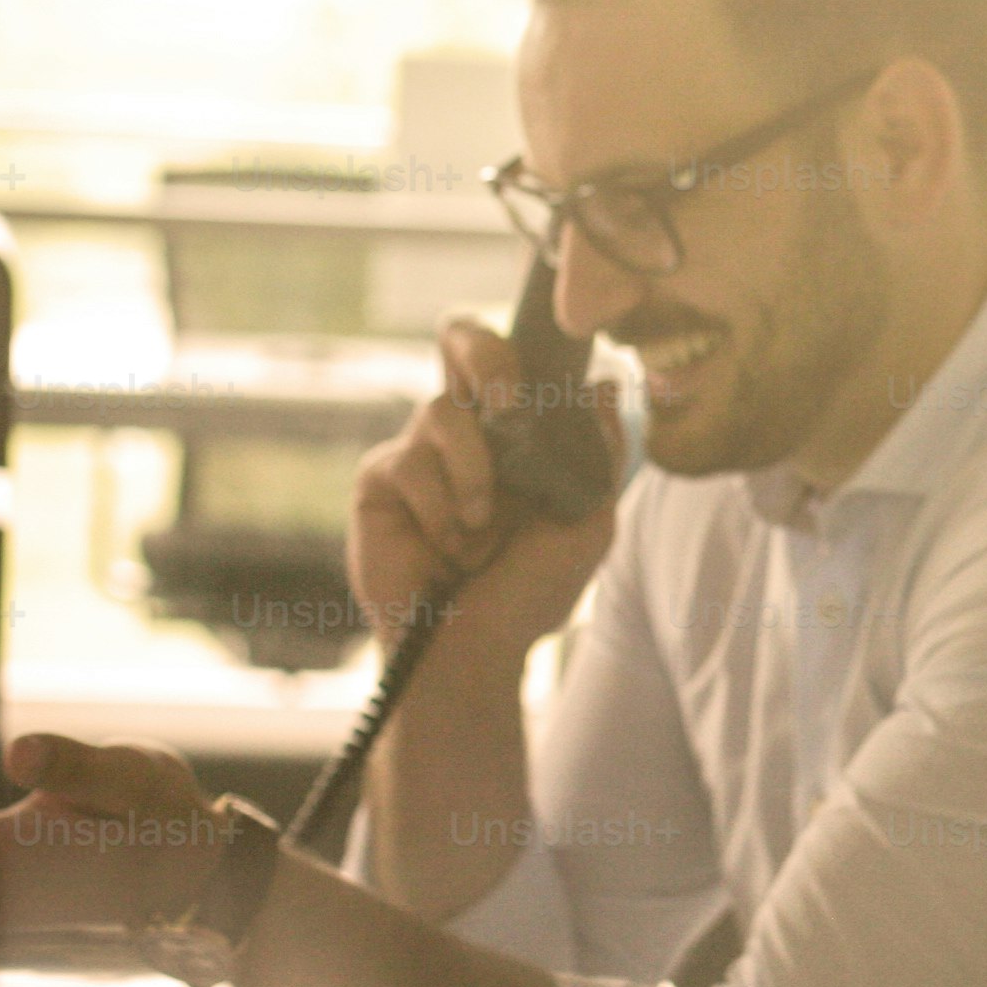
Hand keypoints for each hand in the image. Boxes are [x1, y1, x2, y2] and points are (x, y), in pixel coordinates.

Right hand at [346, 316, 619, 662]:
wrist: (474, 649)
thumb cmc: (528, 592)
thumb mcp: (588, 523)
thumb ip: (599, 454)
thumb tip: (606, 383)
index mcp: (518, 433)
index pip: (515, 357)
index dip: (527, 340)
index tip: (553, 361)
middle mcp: (467, 431)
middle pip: (461, 337)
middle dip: (487, 358)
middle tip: (510, 405)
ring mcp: (420, 450)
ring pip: (441, 411)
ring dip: (474, 475)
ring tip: (480, 532)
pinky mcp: (381, 478)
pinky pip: (409, 462)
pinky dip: (440, 509)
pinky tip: (448, 548)